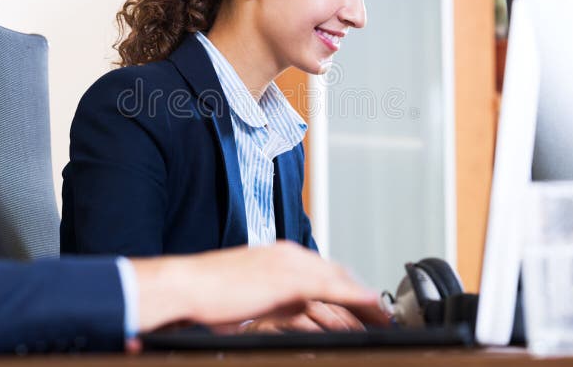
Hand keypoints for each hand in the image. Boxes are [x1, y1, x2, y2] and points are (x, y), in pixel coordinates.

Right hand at [131, 241, 387, 332]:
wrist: (186, 286)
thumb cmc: (209, 294)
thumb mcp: (252, 295)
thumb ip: (277, 298)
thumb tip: (296, 309)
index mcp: (279, 256)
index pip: (323, 270)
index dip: (347, 287)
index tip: (364, 303)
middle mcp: (289, 255)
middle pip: (337, 273)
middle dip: (361, 293)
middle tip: (382, 312)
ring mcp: (290, 264)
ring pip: (341, 279)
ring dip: (366, 299)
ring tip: (385, 317)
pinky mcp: (288, 279)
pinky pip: (333, 288)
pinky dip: (357, 298)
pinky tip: (372, 308)